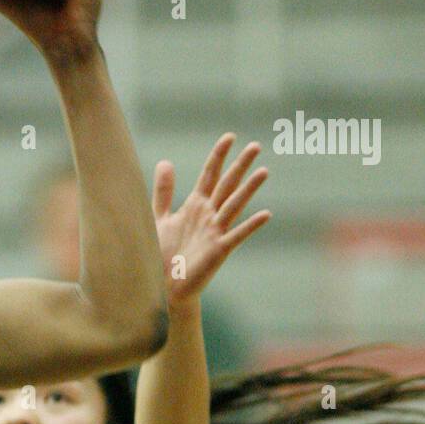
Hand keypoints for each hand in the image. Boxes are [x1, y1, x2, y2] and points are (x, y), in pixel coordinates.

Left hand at [152, 134, 269, 308]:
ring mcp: (216, 231)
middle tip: (256, 145)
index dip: (219, 156)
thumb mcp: (159, 216)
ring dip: (248, 189)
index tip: (230, 137)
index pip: (210, 175)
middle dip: (240, 166)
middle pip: (227, 185)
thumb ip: (164, 191)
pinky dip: (250, 225)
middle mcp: (209, 215)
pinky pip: (236, 235)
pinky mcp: (219, 250)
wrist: (164, 285)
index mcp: (196, 205)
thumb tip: (166, 161)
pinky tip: (265, 214)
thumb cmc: (162, 253)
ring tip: (264, 171)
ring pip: (234, 205)